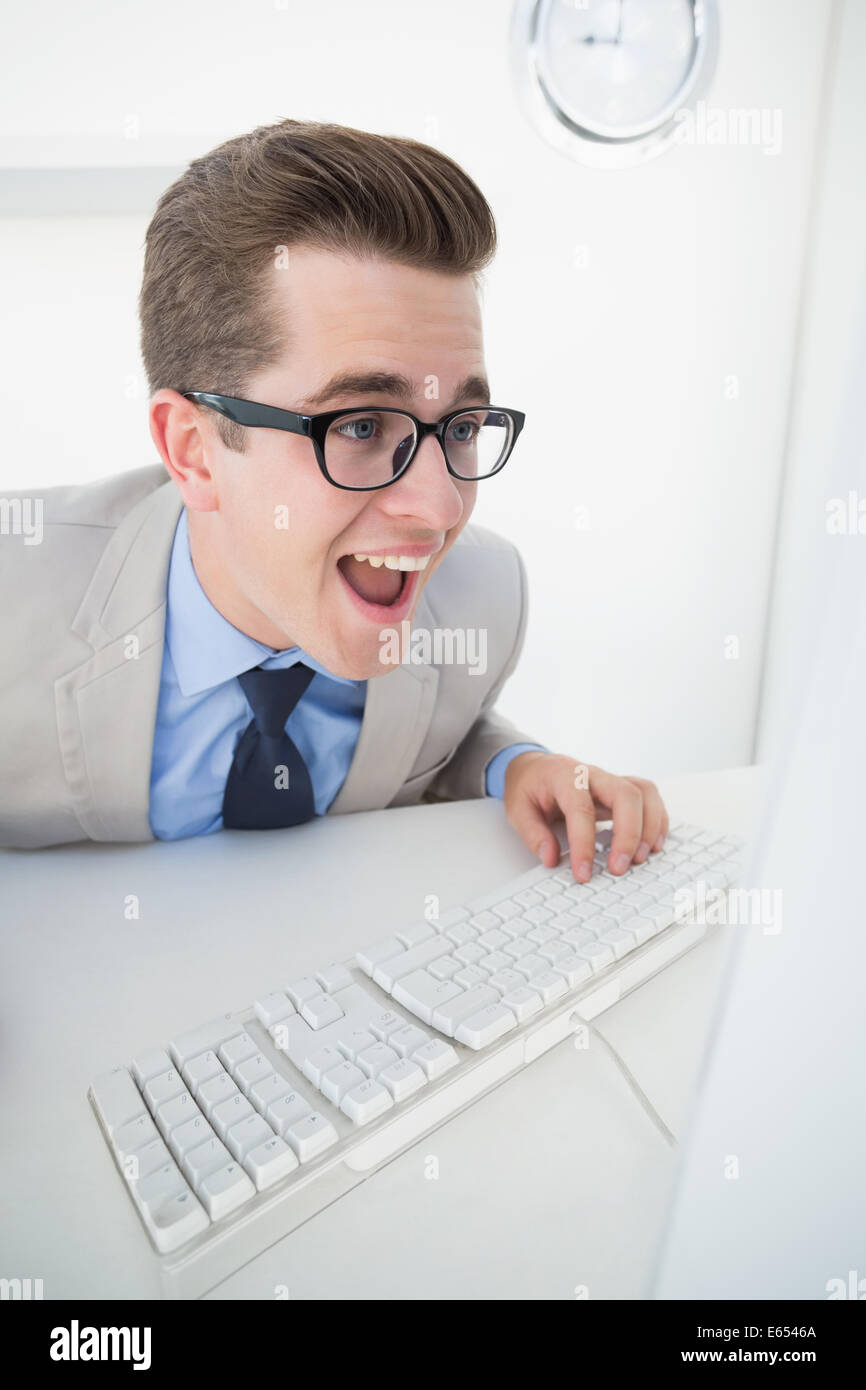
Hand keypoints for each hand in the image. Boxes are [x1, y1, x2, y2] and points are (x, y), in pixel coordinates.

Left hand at [503, 751, 668, 882]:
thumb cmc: (528, 786)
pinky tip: (653, 846)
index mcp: (564, 776)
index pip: (581, 808)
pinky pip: (650, 799)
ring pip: (644, 793)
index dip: (584, 843)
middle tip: (619, 868)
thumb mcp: (517, 809)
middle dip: (628, 834)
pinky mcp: (622, 791)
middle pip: (625, 794)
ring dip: (649, 827)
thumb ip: (533, 834)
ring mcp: (611, 781)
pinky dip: (657, 822)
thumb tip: (551, 859)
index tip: (583, 872)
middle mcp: (593, 774)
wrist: (535, 767)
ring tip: (641, 859)